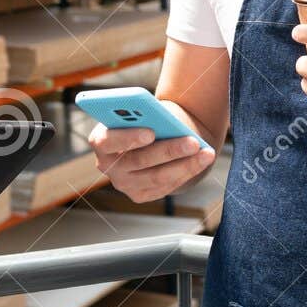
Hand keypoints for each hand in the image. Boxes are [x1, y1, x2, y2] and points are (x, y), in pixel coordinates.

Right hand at [87, 119, 214, 203]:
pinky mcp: (139, 194)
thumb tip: (169, 128)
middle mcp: (107, 165)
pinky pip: (165, 186)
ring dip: (185, 164)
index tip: (150, 132)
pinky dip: (186, 171)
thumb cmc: (150, 118)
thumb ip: (151, 118)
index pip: (106, 141)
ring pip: (156, 176)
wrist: (156, 136)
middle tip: (193, 142)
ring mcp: (123, 183)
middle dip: (169, 150)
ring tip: (206, 152)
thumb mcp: (150, 112)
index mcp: (101, 139)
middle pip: (138, 160)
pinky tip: (203, 160)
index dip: (127, 137)